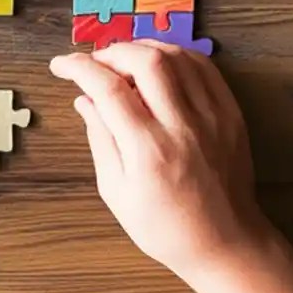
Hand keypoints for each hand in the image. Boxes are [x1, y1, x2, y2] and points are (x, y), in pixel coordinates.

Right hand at [50, 42, 264, 274]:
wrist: (226, 243)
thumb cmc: (164, 227)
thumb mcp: (116, 192)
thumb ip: (100, 139)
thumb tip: (84, 98)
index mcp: (148, 151)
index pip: (109, 90)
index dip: (79, 68)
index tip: (61, 65)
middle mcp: (182, 127)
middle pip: (146, 61)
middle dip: (111, 51)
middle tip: (95, 64)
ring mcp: (212, 117)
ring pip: (177, 56)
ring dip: (143, 48)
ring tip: (123, 61)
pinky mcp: (231, 114)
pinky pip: (204, 67)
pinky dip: (176, 55)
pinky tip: (158, 64)